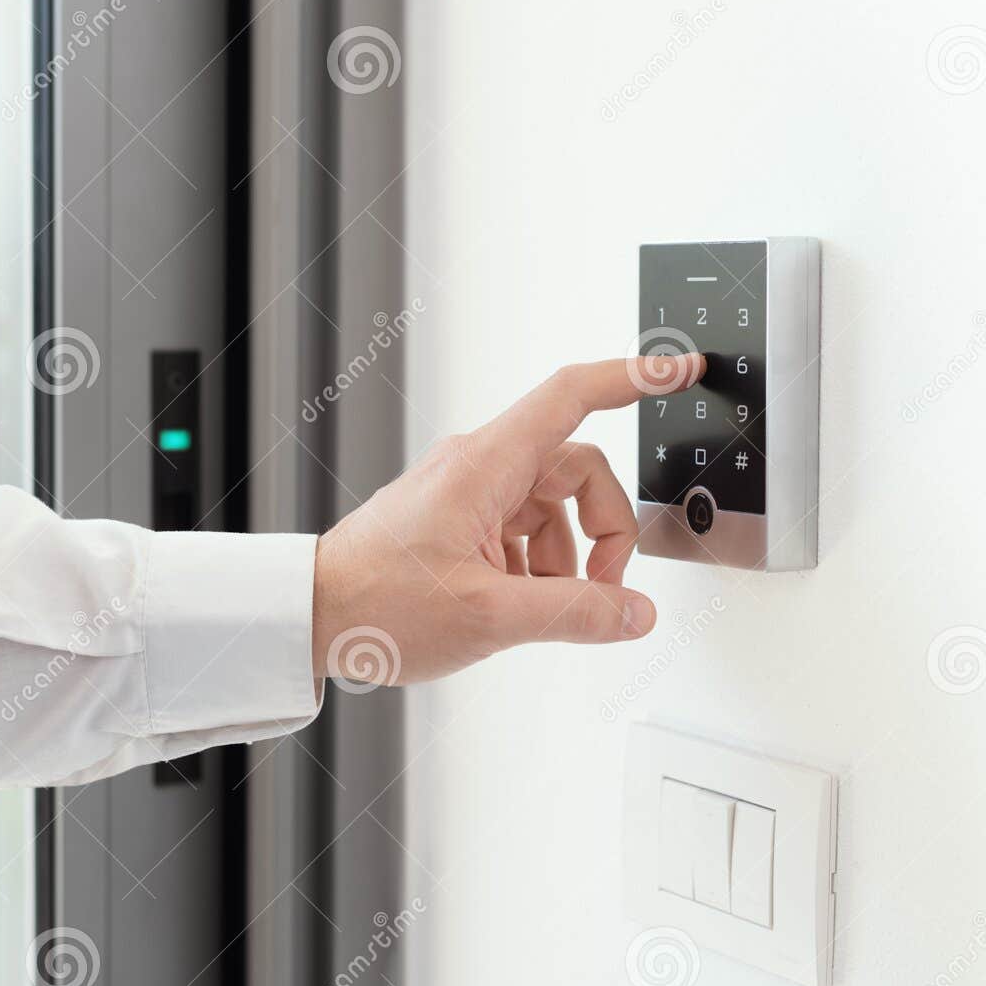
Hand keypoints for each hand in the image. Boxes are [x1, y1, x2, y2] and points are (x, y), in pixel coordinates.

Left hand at [312, 354, 705, 686]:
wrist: (308, 617)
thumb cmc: (375, 602)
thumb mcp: (490, 616)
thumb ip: (575, 613)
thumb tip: (634, 612)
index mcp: (485, 465)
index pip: (573, 395)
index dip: (632, 376)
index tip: (677, 368)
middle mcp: (478, 467)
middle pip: (579, 469)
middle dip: (605, 530)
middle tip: (599, 589)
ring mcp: (467, 493)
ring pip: (554, 507)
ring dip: (566, 559)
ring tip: (537, 607)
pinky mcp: (459, 520)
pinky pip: (524, 531)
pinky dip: (536, 569)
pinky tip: (511, 606)